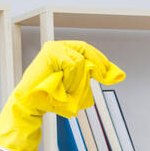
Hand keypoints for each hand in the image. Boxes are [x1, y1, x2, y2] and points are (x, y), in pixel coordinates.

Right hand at [0, 40, 125, 150]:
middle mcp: (59, 46)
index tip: (116, 74)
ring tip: (66, 89)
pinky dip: (70, 78)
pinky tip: (63, 85)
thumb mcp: (78, 86)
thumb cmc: (52, 97)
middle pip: (87, 50)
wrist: (32, 103)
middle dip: (99, 64)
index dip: (103, 61)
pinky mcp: (51, 52)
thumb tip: (117, 74)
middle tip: (105, 78)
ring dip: (77, 80)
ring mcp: (54, 48)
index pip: (88, 51)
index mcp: (65, 52)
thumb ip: (92, 77)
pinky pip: (72, 64)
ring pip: (80, 61)